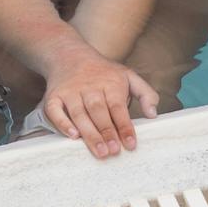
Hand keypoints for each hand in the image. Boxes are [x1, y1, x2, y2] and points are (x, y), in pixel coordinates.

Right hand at [42, 51, 158, 157]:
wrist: (69, 54)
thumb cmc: (103, 72)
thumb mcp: (128, 76)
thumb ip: (145, 93)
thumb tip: (153, 114)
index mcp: (110, 83)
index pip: (118, 107)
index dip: (125, 126)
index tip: (130, 144)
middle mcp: (89, 87)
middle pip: (98, 111)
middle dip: (106, 132)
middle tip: (113, 151)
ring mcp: (70, 91)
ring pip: (79, 113)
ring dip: (89, 133)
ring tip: (99, 152)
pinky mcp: (54, 96)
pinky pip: (55, 111)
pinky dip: (62, 123)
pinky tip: (72, 136)